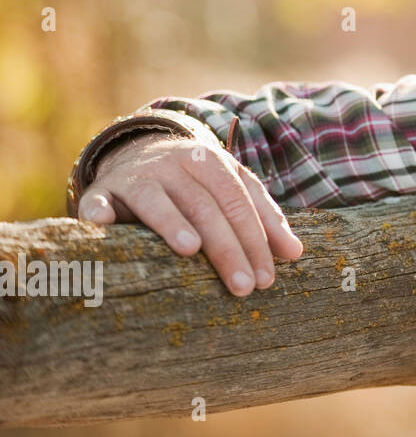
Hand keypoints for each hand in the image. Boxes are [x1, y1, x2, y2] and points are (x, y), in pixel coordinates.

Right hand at [77, 132, 303, 295]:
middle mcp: (174, 165)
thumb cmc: (196, 182)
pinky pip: (98, 201)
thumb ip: (264, 217)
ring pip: (156, 199)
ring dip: (172, 222)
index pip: (238, 203)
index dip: (255, 240)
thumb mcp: (233, 189)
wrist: (139, 150)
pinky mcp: (102, 190)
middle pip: (205, 207)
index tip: (267, 278)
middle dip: (227, 248)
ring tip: (191, 249)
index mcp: (211, 162)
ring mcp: (136, 176)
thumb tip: (295, 254)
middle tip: (243, 286)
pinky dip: (99, 212)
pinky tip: (104, 227)